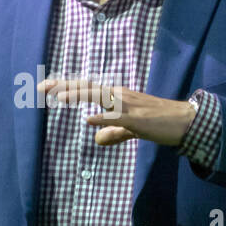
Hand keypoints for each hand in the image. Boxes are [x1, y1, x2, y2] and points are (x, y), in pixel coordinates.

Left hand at [37, 77, 194, 146]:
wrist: (184, 121)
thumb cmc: (158, 123)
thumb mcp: (131, 129)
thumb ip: (114, 133)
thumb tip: (96, 139)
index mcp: (116, 97)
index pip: (87, 88)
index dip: (66, 87)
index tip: (45, 86)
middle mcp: (119, 95)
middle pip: (88, 88)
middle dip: (64, 87)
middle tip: (41, 87)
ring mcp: (128, 105)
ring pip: (100, 97)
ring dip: (80, 95)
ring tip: (59, 97)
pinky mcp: (138, 119)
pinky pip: (118, 117)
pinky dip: (103, 117)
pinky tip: (89, 118)